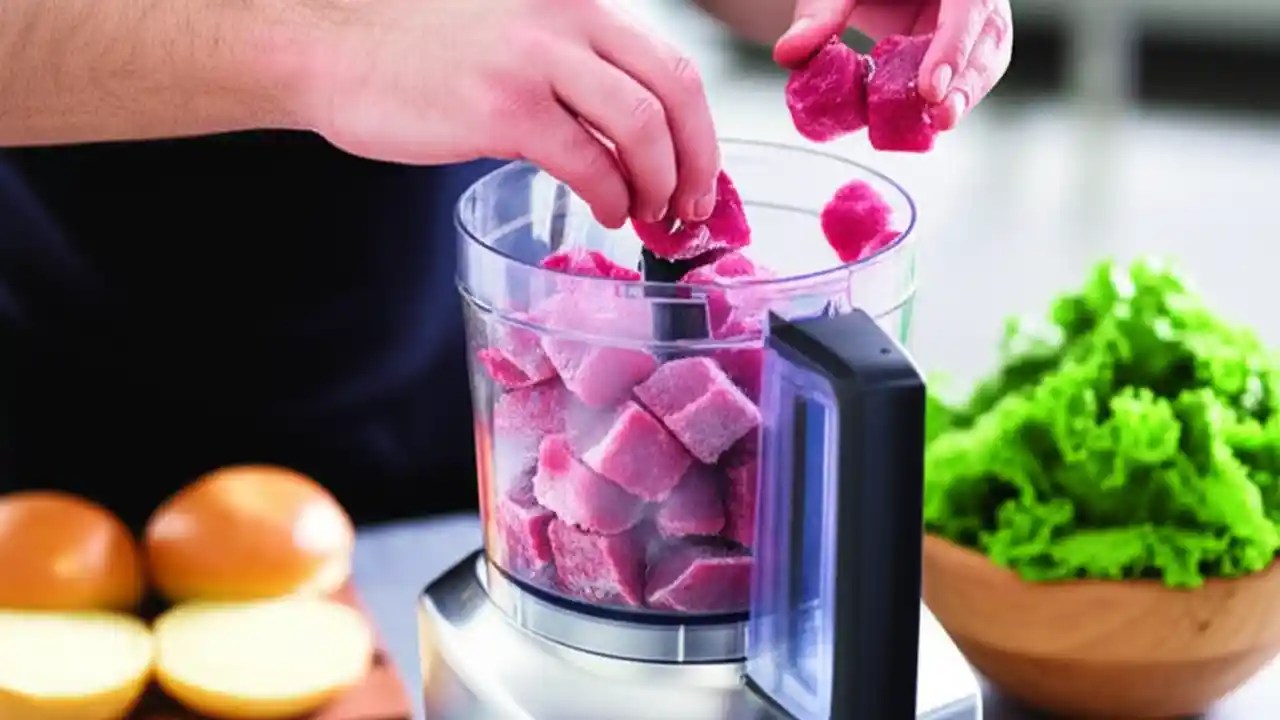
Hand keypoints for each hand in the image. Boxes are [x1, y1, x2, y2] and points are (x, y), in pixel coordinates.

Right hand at [296, 0, 719, 228]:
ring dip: (659, 182)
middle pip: (674, 90)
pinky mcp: (502, 107)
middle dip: (696, 160)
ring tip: (649, 213)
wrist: (332, 52)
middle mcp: (565, 19)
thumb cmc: (419, 55)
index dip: (699, 130)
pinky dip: (610, 196)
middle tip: (692, 206)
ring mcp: (533, 60)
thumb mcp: (515, 40)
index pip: (671, 64)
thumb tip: (631, 145)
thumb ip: (574, 75)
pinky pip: (587, 161)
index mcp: (575, 3)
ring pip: (641, 125)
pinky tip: (606, 212)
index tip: (699, 174)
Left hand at [773, 0, 1012, 129]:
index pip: (970, 5)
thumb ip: (820, 13)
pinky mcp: (963, 46)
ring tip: (936, 125)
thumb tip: (788, 54)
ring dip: (964, 96)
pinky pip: (967, 73)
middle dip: (967, 81)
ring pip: (987, 58)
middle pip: (989, 35)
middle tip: (940, 117)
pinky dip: (948, 97)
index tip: (931, 88)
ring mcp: (974, 20)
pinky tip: (927, 121)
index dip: (954, 47)